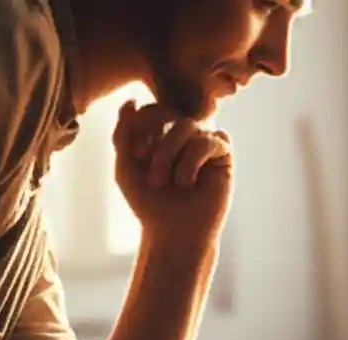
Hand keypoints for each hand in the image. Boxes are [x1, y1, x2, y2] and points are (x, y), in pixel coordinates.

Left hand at [113, 102, 233, 242]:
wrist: (174, 233)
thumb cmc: (149, 204)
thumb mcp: (125, 166)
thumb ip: (123, 133)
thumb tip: (130, 100)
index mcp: (159, 135)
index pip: (152, 109)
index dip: (142, 125)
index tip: (137, 155)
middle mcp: (183, 136)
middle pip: (170, 112)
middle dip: (157, 141)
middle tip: (152, 172)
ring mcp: (204, 143)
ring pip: (189, 124)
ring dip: (171, 153)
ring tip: (169, 183)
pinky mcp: (224, 156)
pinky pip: (210, 139)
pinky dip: (193, 159)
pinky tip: (188, 183)